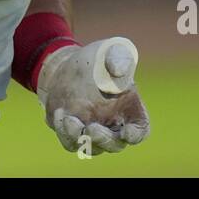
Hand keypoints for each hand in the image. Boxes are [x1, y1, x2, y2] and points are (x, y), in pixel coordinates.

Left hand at [36, 37, 148, 154]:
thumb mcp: (110, 51)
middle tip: (92, 129)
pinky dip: (63, 132)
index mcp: (131, 109)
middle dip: (104, 140)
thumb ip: (119, 57)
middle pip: (114, 145)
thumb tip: (118, 70)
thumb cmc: (98, 59)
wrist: (70, 65)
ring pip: (89, 147)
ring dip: (79, 138)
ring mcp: (92, 131)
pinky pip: (69, 141)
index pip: (139, 131)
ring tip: (69, 120)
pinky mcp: (73, 132)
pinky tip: (59, 114)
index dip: (135, 135)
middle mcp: (113, 126)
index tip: (126, 133)